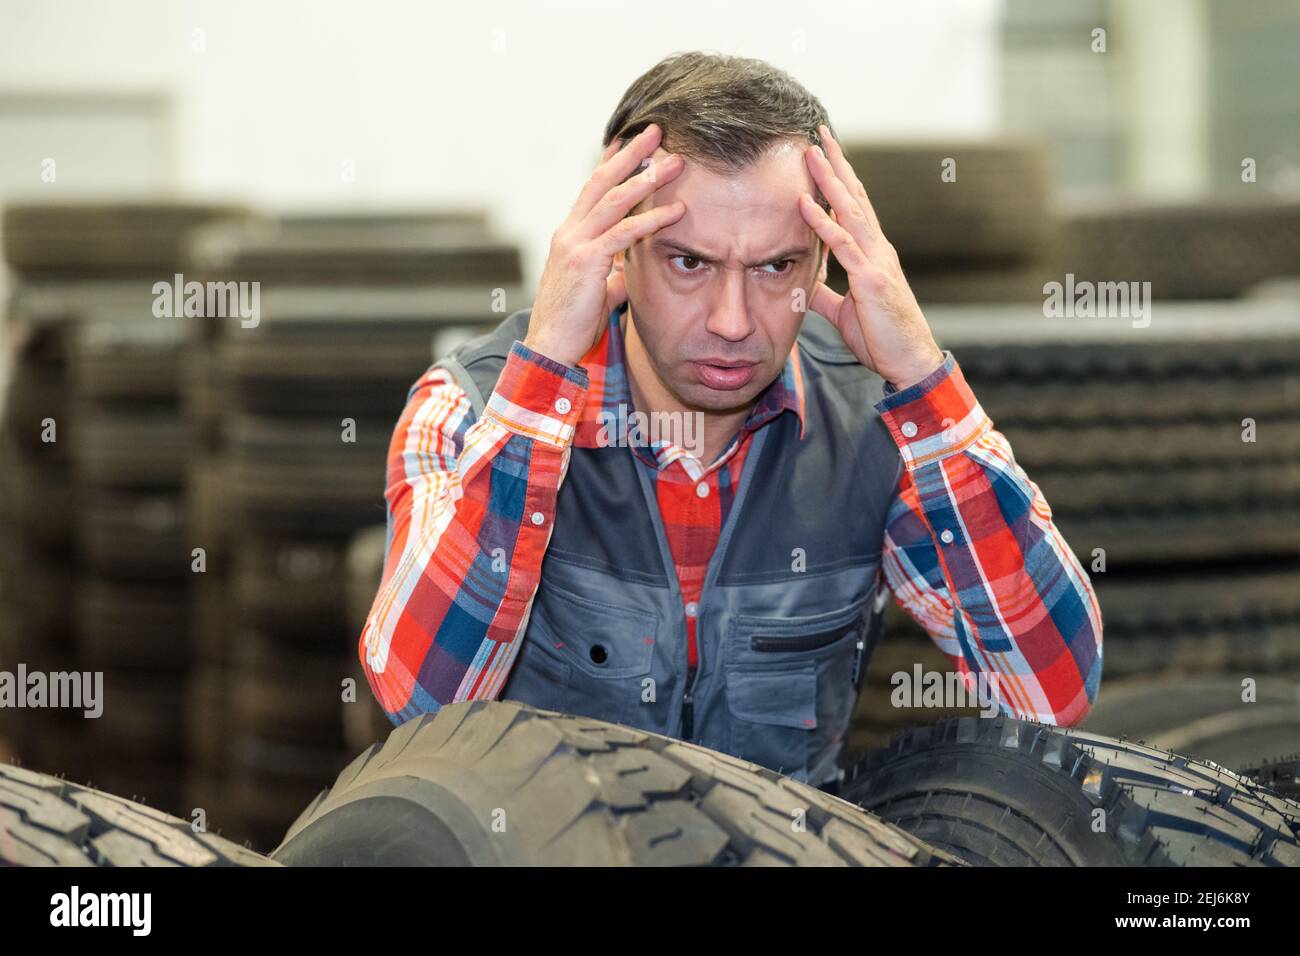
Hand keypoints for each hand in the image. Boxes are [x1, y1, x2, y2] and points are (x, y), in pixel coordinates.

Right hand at [523, 123, 686, 367]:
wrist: (550, 348)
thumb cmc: (573, 324)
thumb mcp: (598, 293)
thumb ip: (614, 276)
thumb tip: (630, 271)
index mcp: (569, 235)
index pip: (593, 189)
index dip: (612, 162)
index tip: (631, 140)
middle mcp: (569, 232)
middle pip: (602, 181)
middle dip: (631, 154)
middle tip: (656, 131)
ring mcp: (575, 244)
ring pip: (614, 200)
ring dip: (647, 178)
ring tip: (675, 162)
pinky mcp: (586, 262)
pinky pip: (623, 234)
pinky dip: (652, 220)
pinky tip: (677, 212)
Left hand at [797, 124, 943, 389]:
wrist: (909, 362)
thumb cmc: (881, 338)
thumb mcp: (844, 312)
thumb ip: (826, 293)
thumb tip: (805, 282)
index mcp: (872, 254)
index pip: (854, 207)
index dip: (839, 179)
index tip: (824, 153)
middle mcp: (877, 249)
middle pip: (855, 197)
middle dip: (836, 164)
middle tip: (819, 133)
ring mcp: (876, 261)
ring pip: (850, 211)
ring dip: (829, 180)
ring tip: (811, 153)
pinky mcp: (871, 279)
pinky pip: (843, 245)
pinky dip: (823, 222)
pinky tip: (806, 202)